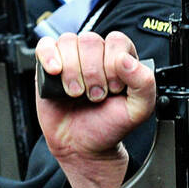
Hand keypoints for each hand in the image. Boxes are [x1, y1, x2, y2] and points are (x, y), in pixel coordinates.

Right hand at [34, 31, 154, 187]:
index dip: (113, 63)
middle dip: (92, 73)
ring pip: (68, 42)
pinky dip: (49, 57)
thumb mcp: (137, 110)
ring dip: (72, 71)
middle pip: (90, 41)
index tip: (114, 88)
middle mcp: (95, 54)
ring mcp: (71, 57)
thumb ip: (144, 83)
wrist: (82, 146)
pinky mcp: (48, 65)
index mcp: (119, 58)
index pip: (116, 41)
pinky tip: (55, 72)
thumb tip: (127, 60)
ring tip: (76, 93)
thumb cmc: (108, 125)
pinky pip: (44, 46)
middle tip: (95, 96)